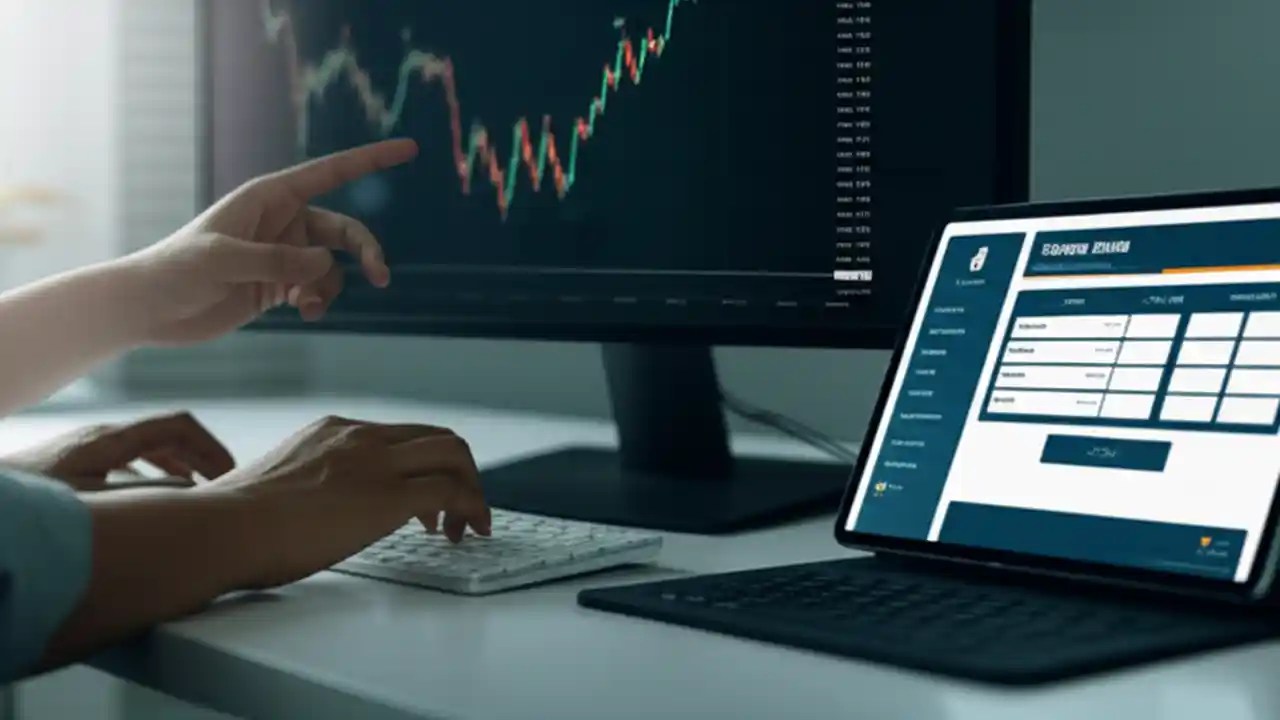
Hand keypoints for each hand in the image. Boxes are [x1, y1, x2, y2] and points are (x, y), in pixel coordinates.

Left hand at [1, 412, 235, 491]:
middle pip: (170, 433)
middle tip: (226, 486)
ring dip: (182, 465)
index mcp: (112, 439)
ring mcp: (89, 447)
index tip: (233, 474)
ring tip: (201, 494)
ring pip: (151, 446)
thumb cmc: (33, 505)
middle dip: (203, 457)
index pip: (179, 425)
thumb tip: (191, 494)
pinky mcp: (77, 462)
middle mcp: (104, 437)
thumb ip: (145, 496)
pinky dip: (158, 473)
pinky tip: (159, 497)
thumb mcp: (94, 503)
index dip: (212, 447)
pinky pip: (132, 459)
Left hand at [124, 139, 417, 344]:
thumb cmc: (177, 270)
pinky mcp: (278, 285)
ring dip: (330, 287)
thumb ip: (277, 260)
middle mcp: (282, 221)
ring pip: (332, 266)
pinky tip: (304, 312)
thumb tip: (326, 265)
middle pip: (343, 229)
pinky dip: (318, 301)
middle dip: (365, 251)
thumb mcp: (224, 260)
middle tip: (382, 277)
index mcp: (270, 197)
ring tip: (310, 306)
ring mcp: (282, 254)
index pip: (332, 173)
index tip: (408, 149)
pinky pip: (318, 288)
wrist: (150, 308)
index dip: (372, 160)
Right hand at [201, 416, 489, 588]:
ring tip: (466, 527)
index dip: (422, 466)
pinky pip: (450, 491)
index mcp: (332, 431)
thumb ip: (303, 486)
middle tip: (457, 513)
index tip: (425, 502)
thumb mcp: (274, 484)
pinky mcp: (388, 496)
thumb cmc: (231, 521)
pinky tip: (466, 532)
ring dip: (471, 490)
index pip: (399, 436)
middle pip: (438, 437)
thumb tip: (304, 514)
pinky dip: (470, 508)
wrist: (222, 528)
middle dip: (459, 473)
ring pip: (454, 454)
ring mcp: (376, 462)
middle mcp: (359, 437)